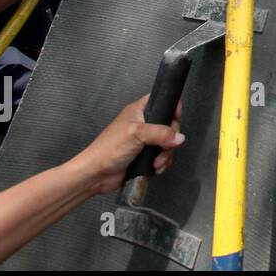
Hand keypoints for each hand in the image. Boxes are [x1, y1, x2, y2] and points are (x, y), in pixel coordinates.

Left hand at [67, 95, 184, 195]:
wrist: (96, 174)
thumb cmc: (110, 149)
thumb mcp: (136, 134)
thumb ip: (161, 133)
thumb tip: (180, 138)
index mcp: (139, 111)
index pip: (161, 100)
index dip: (172, 107)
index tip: (175, 118)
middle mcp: (144, 124)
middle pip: (169, 125)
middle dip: (170, 139)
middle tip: (163, 148)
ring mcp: (145, 141)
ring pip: (168, 143)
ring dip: (166, 154)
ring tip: (156, 163)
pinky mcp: (145, 156)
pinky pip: (163, 156)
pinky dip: (162, 162)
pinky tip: (155, 168)